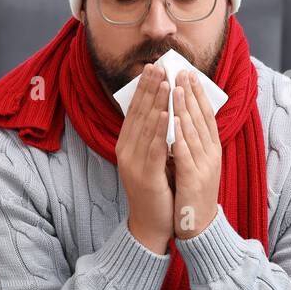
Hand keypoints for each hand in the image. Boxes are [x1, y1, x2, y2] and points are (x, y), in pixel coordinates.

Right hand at [115, 63, 174, 253]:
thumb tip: (161, 109)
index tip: (153, 68)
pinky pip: (153, 147)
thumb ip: (152, 137)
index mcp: (126, 145)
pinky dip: (159, 128)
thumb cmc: (155, 190)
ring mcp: (133, 163)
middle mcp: (126, 151)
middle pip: (138, 114)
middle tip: (158, 66)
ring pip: (146, 127)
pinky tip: (165, 113)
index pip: (135, 112)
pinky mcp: (145, 175)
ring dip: (155, 102)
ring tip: (165, 82)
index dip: (144, 89)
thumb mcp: (151, 159)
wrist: (151, 224)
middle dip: (149, 89)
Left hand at [171, 69, 221, 239]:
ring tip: (176, 87)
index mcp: (211, 149)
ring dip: (185, 108)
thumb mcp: (193, 163)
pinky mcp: (193, 180)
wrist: (198, 227)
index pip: (206, 115)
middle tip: (182, 70)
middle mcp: (211, 155)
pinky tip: (173, 121)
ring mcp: (204, 167)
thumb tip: (178, 120)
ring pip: (194, 132)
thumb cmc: (191, 194)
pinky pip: (185, 155)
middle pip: (202, 118)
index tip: (188, 73)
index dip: (198, 94)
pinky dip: (180, 136)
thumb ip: (188, 143)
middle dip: (191, 93)